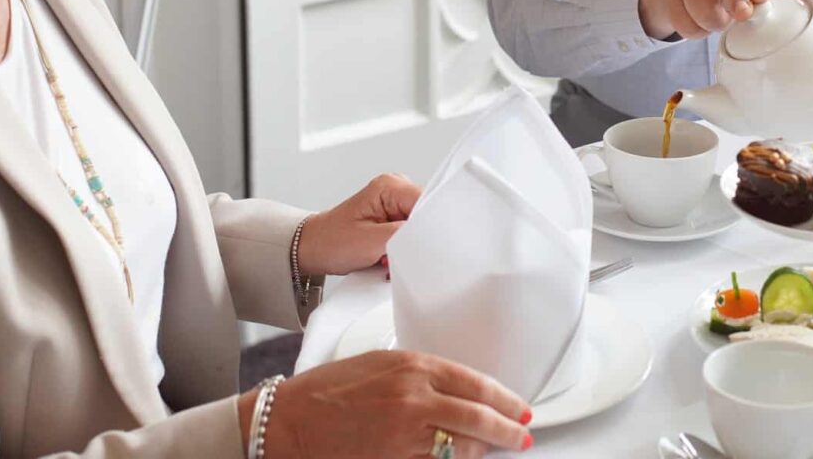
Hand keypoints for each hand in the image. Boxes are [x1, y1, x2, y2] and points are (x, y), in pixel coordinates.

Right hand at [240, 350, 531, 458]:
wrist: (291, 421)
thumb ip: (423, 375)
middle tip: (521, 436)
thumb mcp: (382, 363)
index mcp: (413, 367)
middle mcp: (415, 399)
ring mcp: (405, 435)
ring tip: (488, 449)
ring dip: (480, 451)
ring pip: (462, 448)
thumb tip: (460, 391)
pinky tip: (457, 458)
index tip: (520, 410)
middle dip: (507, 431)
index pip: (476, 384)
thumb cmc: (330, 390)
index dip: (505, 400)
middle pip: (479, 417)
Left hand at [297, 173, 420, 276]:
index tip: (420, 248)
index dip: (429, 228)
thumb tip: (433, 235)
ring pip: (420, 228)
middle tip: (392, 255)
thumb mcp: (372, 242)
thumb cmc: (331, 242)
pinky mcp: (393, 217)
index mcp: (390, 186)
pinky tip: (386, 256)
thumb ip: (406, 236)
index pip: (428, 202)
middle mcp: (395, 189)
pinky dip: (402, 249)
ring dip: (408, 248)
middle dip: (416, 241)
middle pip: (426, 216)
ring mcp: (395, 203)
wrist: (314, 249)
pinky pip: (411, 234)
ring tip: (384, 257)